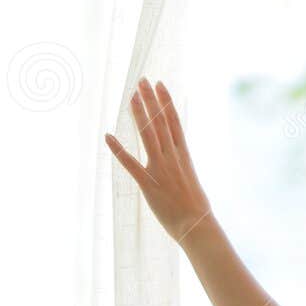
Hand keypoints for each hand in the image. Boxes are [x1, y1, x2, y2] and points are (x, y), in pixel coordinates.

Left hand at [105, 78, 213, 242]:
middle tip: (142, 80)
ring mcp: (161, 169)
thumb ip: (180, 163)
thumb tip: (176, 155)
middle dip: (151, 100)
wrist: (197, 225)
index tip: (159, 84)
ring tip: (131, 96)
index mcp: (183, 155)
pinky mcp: (149, 184)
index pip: (174, 121)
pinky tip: (108, 136)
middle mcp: (172, 157)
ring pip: (149, 136)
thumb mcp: (190, 177)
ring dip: (139, 114)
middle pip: (160, 122)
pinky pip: (131, 164)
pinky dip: (118, 150)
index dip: (166, 101)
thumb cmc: (195, 206)